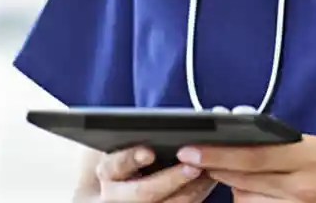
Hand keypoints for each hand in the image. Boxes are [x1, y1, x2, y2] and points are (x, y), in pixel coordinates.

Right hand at [94, 146, 218, 201]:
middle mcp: (115, 195)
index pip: (116, 165)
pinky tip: (207, 183)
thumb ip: (141, 136)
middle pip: (142, 193)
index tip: (149, 153)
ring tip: (207, 173)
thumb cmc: (128, 156)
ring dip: (189, 191)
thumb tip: (177, 121)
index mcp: (108, 171)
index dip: (131, 158)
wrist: (118, 187)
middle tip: (193, 167)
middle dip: (170, 180)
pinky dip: (194, 196)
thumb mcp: (126, 145)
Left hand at [177, 135, 315, 202]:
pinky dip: (247, 201)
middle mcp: (299, 186)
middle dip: (215, 168)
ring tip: (243, 177)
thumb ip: (281, 140)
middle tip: (195, 158)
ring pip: (243, 199)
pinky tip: (255, 193)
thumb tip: (240, 123)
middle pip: (241, 180)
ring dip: (234, 188)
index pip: (251, 156)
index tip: (191, 150)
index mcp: (306, 157)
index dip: (216, 154)